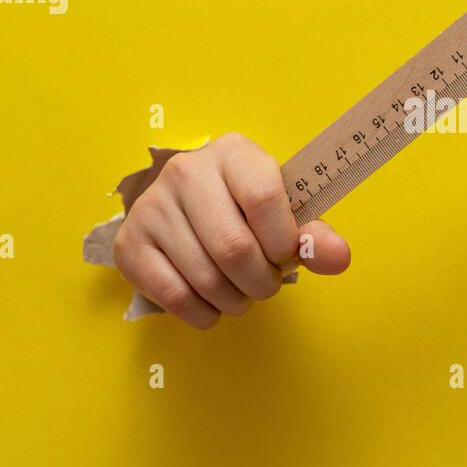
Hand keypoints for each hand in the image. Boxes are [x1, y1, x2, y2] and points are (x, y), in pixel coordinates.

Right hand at [111, 132, 350, 328]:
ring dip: (235, 301)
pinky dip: (204, 314)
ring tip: (241, 291)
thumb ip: (313, 234)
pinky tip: (212, 303)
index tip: (286, 255)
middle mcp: (186, 172)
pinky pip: (173, 297)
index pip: (265, 199)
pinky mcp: (129, 244)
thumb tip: (337, 257)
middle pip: (234, 248)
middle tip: (265, 284)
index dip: (283, 241)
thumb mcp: (284, 211)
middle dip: (261, 282)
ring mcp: (152, 207)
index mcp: (233, 153)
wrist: (186, 206)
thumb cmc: (246, 209)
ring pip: (206, 278)